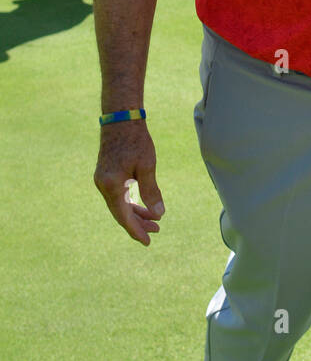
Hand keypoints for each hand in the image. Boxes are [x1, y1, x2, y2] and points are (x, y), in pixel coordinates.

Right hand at [94, 122, 164, 245]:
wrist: (120, 118)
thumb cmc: (136, 140)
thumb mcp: (147, 166)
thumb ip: (151, 191)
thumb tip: (158, 214)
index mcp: (111, 185)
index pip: (123, 216)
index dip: (136, 230)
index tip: (148, 241)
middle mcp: (103, 185)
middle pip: (120, 213)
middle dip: (138, 223)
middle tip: (156, 231)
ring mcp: (102, 180)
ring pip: (119, 204)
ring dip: (135, 213)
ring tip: (154, 220)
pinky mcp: (105, 175)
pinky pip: (117, 195)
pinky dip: (130, 202)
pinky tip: (143, 206)